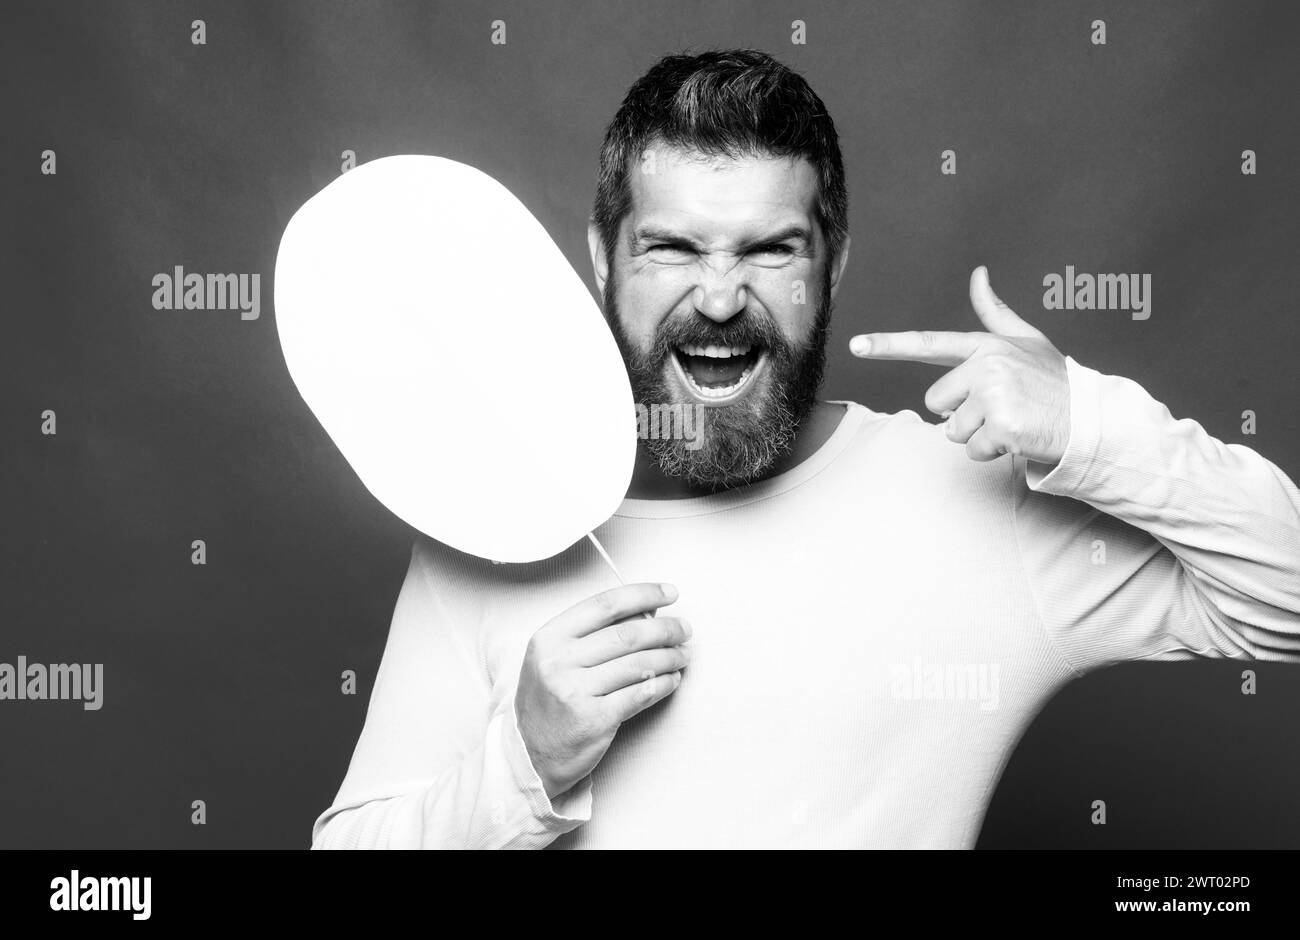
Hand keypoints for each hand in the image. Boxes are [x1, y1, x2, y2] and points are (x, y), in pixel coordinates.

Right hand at [515, 582, 690, 798]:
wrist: (528, 754)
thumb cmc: (547, 703)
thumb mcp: (553, 659)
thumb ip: (590, 635)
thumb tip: (644, 613)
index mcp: (549, 638)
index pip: (604, 605)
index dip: (642, 595)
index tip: (668, 593)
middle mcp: (560, 661)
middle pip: (626, 634)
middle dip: (664, 628)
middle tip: (683, 628)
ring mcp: (576, 691)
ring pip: (637, 664)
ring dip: (669, 657)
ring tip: (682, 654)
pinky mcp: (595, 719)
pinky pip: (640, 694)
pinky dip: (663, 684)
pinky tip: (672, 679)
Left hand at [850, 266, 1070, 464]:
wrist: (1090, 418)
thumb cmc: (1054, 381)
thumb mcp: (1026, 340)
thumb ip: (996, 312)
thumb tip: (979, 274)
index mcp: (986, 346)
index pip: (929, 343)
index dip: (888, 345)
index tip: (857, 344)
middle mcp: (987, 367)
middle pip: (936, 402)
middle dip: (961, 412)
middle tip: (998, 407)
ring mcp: (994, 396)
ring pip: (952, 430)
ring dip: (977, 434)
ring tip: (1011, 420)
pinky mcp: (1002, 425)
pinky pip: (972, 449)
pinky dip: (992, 452)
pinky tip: (1017, 437)